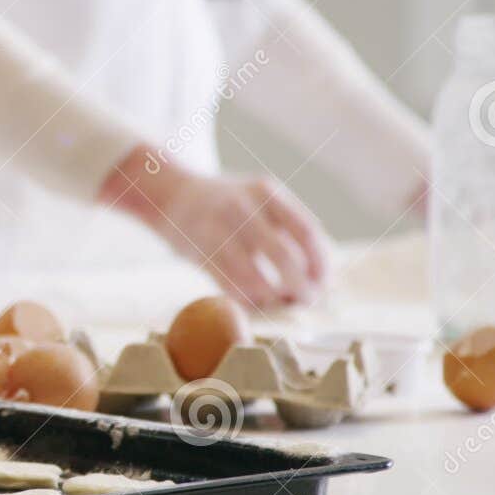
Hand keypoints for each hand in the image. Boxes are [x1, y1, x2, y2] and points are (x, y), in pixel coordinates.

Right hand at [102, 147, 331, 310]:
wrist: (172, 193)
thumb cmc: (227, 203)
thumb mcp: (258, 197)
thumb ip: (286, 224)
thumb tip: (318, 270)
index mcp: (265, 191)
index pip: (305, 231)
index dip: (319, 261)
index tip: (323, 281)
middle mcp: (241, 206)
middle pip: (282, 255)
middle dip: (299, 285)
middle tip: (306, 300)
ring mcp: (216, 228)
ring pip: (252, 274)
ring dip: (271, 296)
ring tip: (279, 302)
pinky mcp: (197, 250)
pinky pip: (226, 283)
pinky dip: (244, 298)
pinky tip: (254, 302)